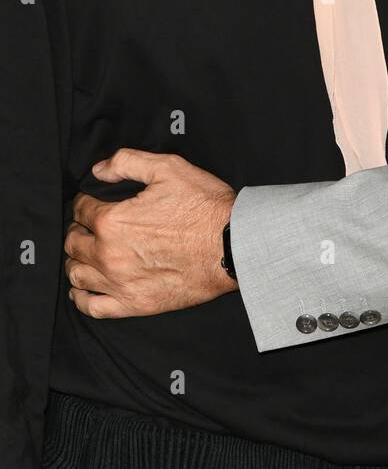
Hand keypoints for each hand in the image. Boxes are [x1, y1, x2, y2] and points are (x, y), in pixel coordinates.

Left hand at [64, 149, 237, 317]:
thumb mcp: (169, 168)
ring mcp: (119, 283)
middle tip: (88, 225)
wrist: (232, 246)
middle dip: (78, 229)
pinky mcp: (133, 304)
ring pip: (77, 274)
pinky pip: (92, 306)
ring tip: (85, 253)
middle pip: (74, 242)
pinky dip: (81, 297)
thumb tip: (99, 170)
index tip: (92, 201)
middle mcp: (108, 254)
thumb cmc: (205, 207)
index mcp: (113, 221)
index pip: (81, 209)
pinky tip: (83, 288)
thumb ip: (127, 162)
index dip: (84, 201)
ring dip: (76, 260)